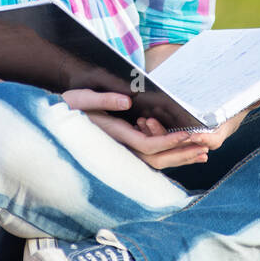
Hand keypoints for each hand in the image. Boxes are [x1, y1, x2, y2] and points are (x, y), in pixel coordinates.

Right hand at [61, 89, 208, 169]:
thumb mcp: (81, 98)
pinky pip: (149, 158)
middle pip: (156, 160)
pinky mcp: (123, 150)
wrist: (54, 118)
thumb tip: (127, 101)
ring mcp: (121, 152)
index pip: (147, 145)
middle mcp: (119, 148)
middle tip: (206, 149)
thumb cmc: (67, 105)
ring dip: (178, 158)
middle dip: (181, 155)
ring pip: (154, 162)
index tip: (189, 134)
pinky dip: (168, 155)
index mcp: (113, 136)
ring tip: (201, 154)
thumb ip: (103, 99)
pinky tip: (182, 151)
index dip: (169, 141)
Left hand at [136, 86, 259, 153]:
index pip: (210, 141)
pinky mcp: (169, 135)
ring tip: (145, 120)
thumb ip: (255, 96)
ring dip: (156, 133)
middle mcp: (199, 140)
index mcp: (217, 134)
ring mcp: (183, 139)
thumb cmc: (224, 99)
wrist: (208, 98)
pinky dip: (150, 130)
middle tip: (155, 124)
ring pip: (168, 143)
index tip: (192, 134)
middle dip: (170, 137)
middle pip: (184, 144)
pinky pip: (158, 138)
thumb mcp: (239, 98)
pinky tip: (141, 119)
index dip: (201, 139)